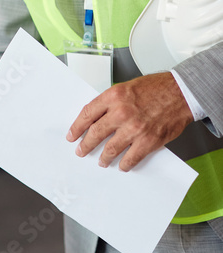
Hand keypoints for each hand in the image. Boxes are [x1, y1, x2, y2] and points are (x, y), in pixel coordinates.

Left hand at [66, 72, 193, 171]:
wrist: (181, 93)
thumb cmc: (156, 87)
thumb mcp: (126, 87)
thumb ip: (111, 102)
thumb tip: (96, 116)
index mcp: (113, 96)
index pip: (87, 114)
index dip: (77, 127)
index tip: (72, 135)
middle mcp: (121, 112)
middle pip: (95, 133)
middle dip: (85, 145)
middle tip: (81, 151)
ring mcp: (134, 128)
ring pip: (111, 148)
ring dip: (104, 158)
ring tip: (102, 162)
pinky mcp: (148, 140)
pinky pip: (131, 157)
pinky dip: (125, 164)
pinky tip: (122, 165)